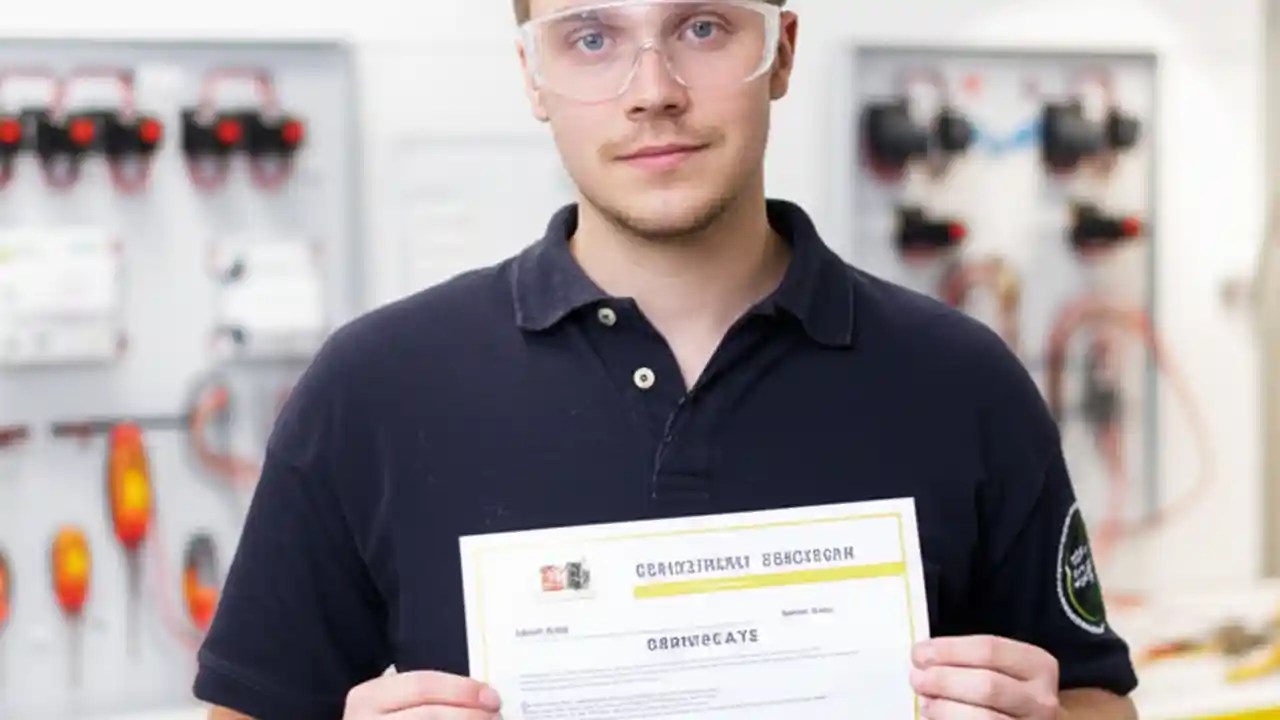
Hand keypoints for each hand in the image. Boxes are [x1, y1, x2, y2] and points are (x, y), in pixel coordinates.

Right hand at [344, 670, 503, 718]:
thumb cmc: (390, 719)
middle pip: (429, 714)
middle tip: (495, 716)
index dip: (461, 690)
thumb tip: (481, 697)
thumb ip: (430, 696)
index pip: (422, 685)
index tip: (491, 697)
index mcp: (369, 698)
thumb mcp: (397, 703)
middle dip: (468, 715)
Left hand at [910, 635, 1061, 718]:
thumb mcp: (1001, 667)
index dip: (949, 650)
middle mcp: (1041, 698)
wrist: (1027, 719)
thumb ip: (969, 659)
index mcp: (1038, 665)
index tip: (919, 653)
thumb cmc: (1007, 688)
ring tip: (924, 700)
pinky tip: (934, 717)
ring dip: (944, 708)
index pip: (989, 649)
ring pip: (984, 718)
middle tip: (916, 678)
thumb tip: (923, 657)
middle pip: (987, 685)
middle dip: (944, 680)